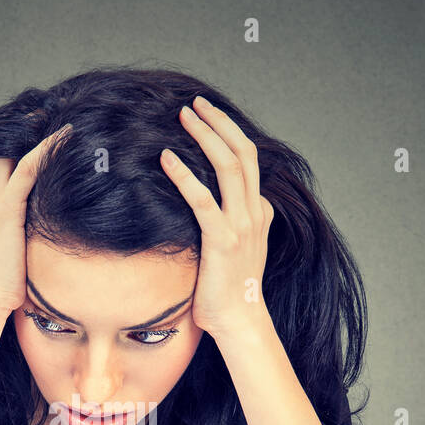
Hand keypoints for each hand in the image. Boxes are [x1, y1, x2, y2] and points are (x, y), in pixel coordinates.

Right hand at [0, 124, 72, 319]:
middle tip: (56, 110)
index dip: (18, 137)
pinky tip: (65, 137)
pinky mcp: (6, 209)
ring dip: (39, 129)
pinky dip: (47, 150)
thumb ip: (19, 221)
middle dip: (27, 125)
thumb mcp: (7, 241)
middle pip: (3, 144)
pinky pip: (29, 167)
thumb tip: (46, 216)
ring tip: (63, 115)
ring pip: (15, 149)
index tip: (43, 123)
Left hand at [160, 97, 272, 337]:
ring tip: (184, 116)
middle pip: (242, 152)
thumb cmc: (228, 289)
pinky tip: (167, 158)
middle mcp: (254, 213)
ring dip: (206, 136)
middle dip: (219, 122)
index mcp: (258, 212)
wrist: (239, 321)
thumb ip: (234, 224)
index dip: (229, 133)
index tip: (208, 116)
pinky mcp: (222, 241)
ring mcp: (241, 226)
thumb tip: (219, 208)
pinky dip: (185, 175)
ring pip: (229, 166)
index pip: (248, 161)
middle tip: (195, 103)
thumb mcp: (237, 249)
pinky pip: (203, 200)